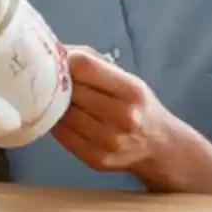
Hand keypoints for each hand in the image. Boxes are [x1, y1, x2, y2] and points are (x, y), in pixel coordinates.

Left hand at [50, 49, 194, 190]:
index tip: (58, 60)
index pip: (83, 66)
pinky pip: (62, 134)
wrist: (160, 147)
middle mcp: (122, 116)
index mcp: (131, 90)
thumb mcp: (129, 80)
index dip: (65, 60)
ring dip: (54, 104)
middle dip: (57, 82)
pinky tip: (60, 117)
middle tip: (51, 79)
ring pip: (62, 113)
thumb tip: (57, 53)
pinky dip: (57, 123)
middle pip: (70, 89)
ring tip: (56, 99)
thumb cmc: (140, 106)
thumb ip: (95, 66)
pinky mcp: (94, 159)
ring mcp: (107, 140)